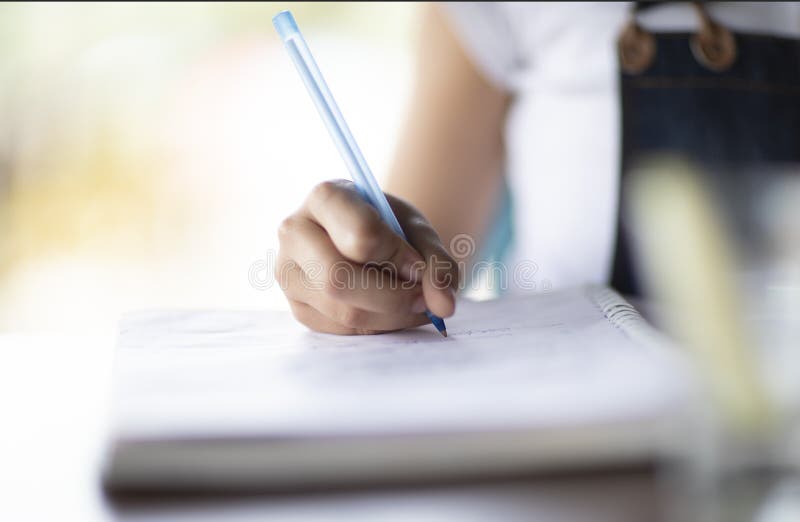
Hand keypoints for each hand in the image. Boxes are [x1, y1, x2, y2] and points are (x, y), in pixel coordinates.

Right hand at [276, 180, 458, 334]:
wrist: (365, 238)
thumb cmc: (390, 227)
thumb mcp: (418, 231)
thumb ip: (437, 263)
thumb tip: (443, 306)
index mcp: (326, 197)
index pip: (359, 234)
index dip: (396, 255)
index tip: (417, 263)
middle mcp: (295, 232)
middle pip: (338, 278)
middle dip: (392, 296)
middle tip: (422, 297)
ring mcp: (289, 273)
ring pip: (343, 311)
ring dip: (391, 315)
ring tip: (413, 303)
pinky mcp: (298, 308)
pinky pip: (342, 331)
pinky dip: (378, 326)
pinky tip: (390, 310)